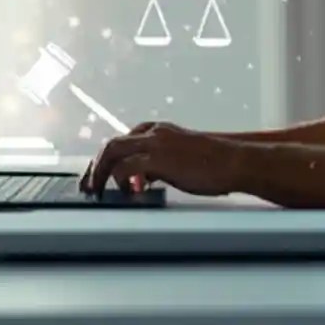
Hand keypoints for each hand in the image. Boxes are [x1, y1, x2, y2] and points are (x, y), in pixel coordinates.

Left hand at [80, 121, 243, 197]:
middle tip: (89, 186)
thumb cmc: (215, 164)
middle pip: (112, 144)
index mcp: (159, 130)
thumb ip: (159, 166)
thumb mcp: (181, 160)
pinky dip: (119, 180)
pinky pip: (126, 168)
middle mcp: (154, 133)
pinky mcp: (158, 158)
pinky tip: (127, 193)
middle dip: (95, 166)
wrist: (235, 161)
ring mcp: (155, 144)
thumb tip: (141, 180)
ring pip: (113, 152)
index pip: (122, 140)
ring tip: (98, 191)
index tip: (97, 175)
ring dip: (101, 173)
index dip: (106, 159)